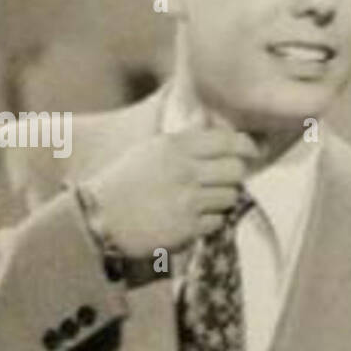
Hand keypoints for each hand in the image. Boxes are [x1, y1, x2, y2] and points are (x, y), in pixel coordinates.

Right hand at [84, 128, 253, 257]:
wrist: (99, 219)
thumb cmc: (125, 182)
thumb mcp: (150, 150)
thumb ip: (184, 138)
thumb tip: (210, 123)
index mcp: (175, 146)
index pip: (228, 141)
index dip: (246, 146)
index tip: (252, 152)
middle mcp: (185, 171)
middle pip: (236, 170)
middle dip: (234, 176)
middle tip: (224, 181)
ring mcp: (188, 201)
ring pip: (231, 197)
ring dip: (222, 200)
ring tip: (201, 201)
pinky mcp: (188, 228)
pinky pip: (218, 221)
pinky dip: (211, 221)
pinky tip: (191, 218)